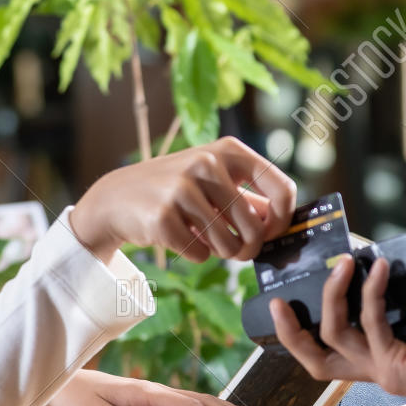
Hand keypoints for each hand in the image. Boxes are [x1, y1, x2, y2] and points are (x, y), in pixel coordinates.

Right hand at [68, 136, 296, 264]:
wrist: (118, 197)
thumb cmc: (176, 191)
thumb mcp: (214, 182)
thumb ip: (251, 199)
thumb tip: (286, 223)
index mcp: (228, 151)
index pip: (282, 187)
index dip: (283, 219)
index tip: (273, 234)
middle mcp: (207, 163)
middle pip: (255, 227)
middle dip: (249, 248)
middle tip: (238, 251)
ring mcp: (183, 188)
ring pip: (228, 245)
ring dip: (220, 253)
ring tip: (204, 238)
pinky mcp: (163, 216)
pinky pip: (200, 254)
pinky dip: (194, 254)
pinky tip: (179, 237)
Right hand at [270, 256, 405, 399]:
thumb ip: (396, 308)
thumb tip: (372, 261)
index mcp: (373, 368)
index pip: (320, 361)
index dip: (294, 338)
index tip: (279, 307)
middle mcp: (373, 375)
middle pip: (314, 360)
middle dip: (291, 330)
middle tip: (279, 299)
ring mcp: (384, 374)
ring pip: (336, 336)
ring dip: (335, 295)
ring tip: (346, 261)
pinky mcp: (398, 368)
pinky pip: (373, 324)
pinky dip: (371, 292)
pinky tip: (379, 268)